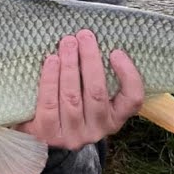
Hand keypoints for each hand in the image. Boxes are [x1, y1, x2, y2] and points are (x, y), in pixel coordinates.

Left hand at [16, 29, 144, 150]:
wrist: (41, 137)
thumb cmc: (68, 107)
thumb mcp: (89, 98)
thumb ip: (94, 78)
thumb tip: (91, 42)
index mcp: (114, 119)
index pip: (133, 100)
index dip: (128, 75)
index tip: (116, 52)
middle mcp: (96, 130)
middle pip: (96, 93)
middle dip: (90, 60)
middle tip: (84, 36)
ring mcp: (72, 135)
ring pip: (72, 97)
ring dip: (69, 66)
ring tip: (67, 43)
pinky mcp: (48, 135)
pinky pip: (49, 104)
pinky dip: (50, 80)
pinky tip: (51, 61)